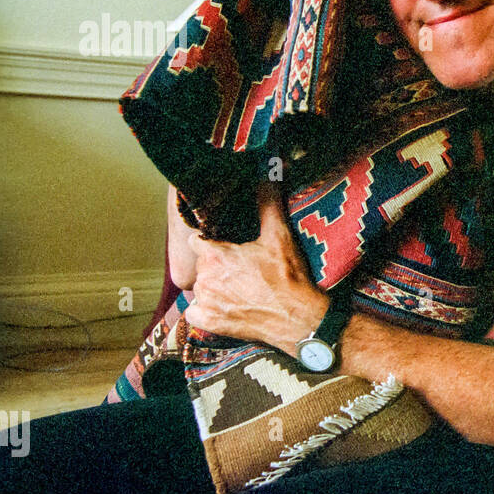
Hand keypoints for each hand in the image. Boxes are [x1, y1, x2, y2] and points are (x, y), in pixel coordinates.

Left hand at [184, 188, 327, 353]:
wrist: (297, 319)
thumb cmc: (288, 278)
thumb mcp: (279, 236)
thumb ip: (268, 202)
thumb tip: (269, 169)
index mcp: (214, 254)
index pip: (196, 240)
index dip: (211, 242)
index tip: (226, 245)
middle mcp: (204, 278)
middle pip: (202, 264)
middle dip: (217, 264)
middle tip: (241, 268)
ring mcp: (205, 303)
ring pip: (201, 287)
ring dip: (214, 286)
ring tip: (240, 287)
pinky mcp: (209, 323)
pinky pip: (196, 312)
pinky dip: (206, 310)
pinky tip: (226, 306)